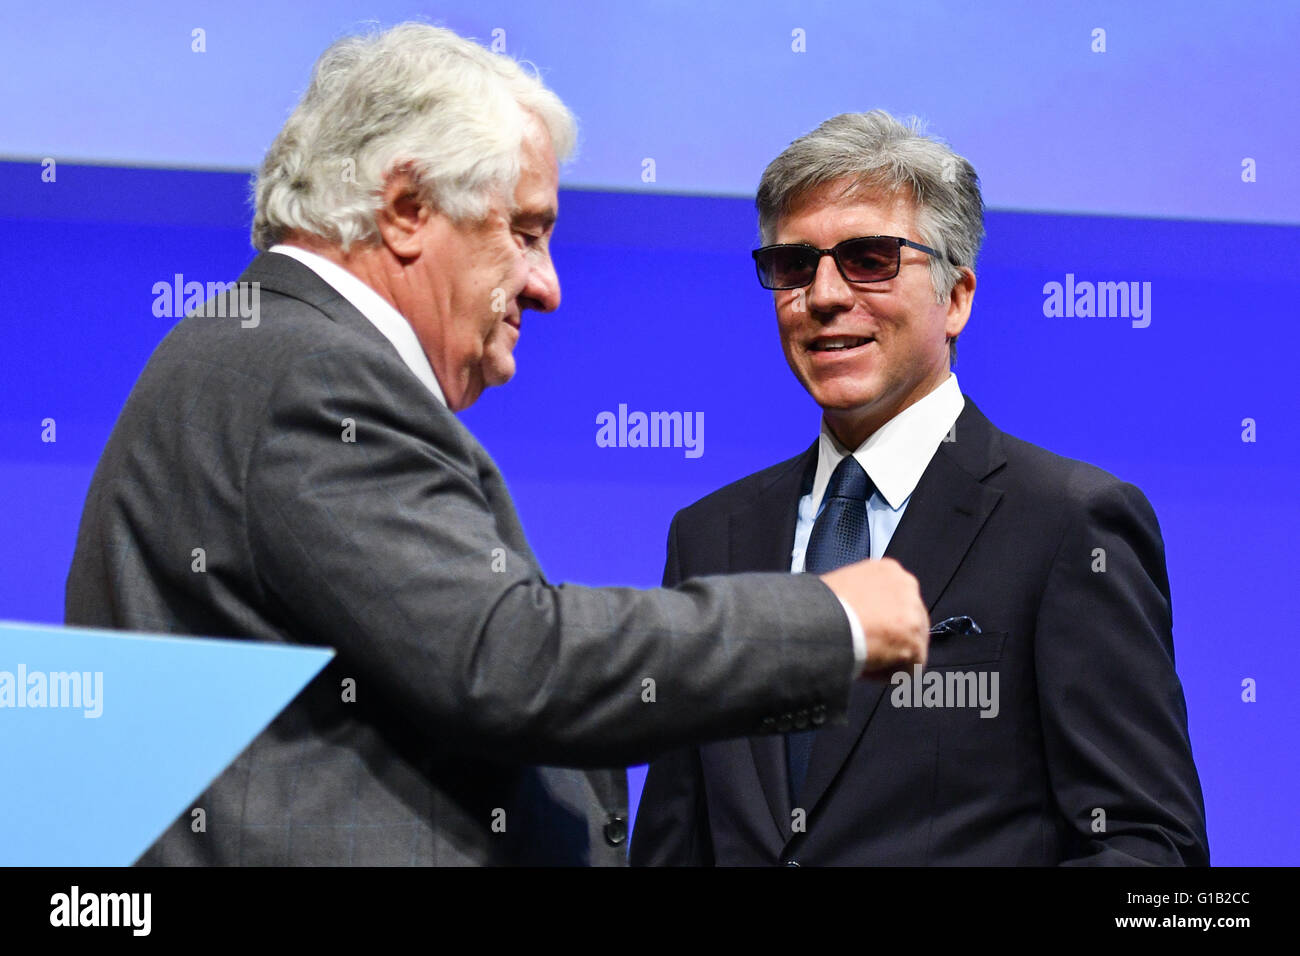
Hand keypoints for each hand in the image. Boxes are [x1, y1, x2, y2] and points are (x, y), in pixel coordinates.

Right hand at [820, 557, 928, 677]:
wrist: (824, 622)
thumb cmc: (822, 605)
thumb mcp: (840, 584)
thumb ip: (857, 595)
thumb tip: (852, 611)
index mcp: (888, 570)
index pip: (894, 598)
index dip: (879, 618)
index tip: (864, 629)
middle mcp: (907, 586)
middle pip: (907, 620)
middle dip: (889, 637)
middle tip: (865, 647)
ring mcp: (915, 614)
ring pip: (910, 645)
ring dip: (889, 656)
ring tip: (862, 660)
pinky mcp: (915, 643)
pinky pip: (909, 667)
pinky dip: (888, 673)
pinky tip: (867, 669)